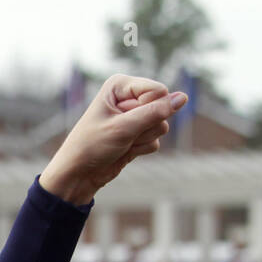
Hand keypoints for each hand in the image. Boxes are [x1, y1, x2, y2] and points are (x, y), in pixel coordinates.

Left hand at [40, 75, 187, 205]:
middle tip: (120, 135)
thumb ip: (155, 112)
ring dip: (142, 139)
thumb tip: (184, 98)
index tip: (121, 120)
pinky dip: (141, 149)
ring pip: (161, 125)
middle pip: (162, 108)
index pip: (158, 90)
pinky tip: (123, 151)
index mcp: (120, 85)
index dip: (146, 110)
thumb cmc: (91, 146)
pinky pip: (156, 140)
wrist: (78, 175)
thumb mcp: (123, 128)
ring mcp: (135, 116)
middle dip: (144, 126)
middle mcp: (129, 97)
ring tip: (120, 143)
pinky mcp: (138, 134)